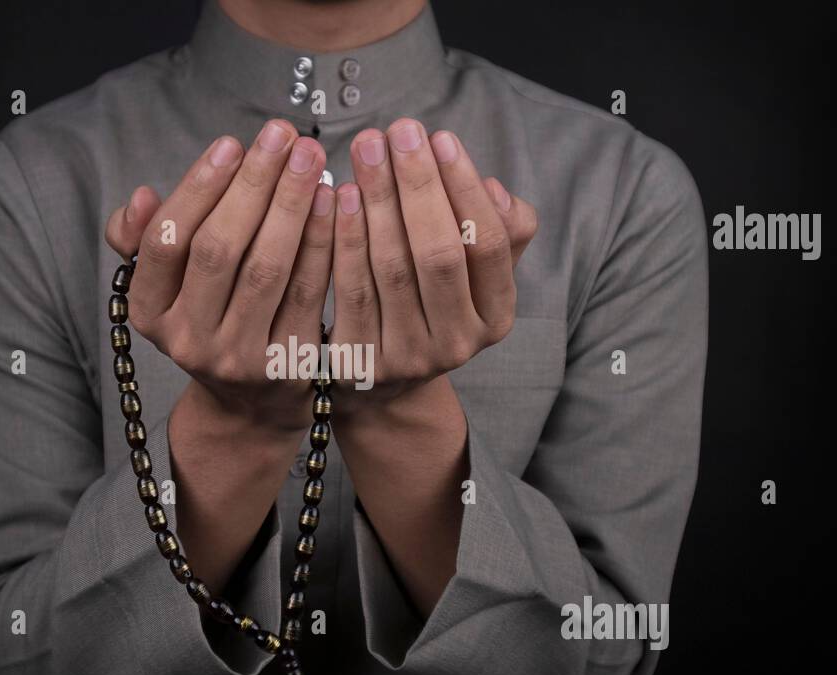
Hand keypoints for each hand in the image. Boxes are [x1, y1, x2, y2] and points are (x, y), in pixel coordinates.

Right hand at [104, 119, 335, 432]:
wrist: (253, 401)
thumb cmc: (213, 314)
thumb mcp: (168, 285)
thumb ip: (146, 239)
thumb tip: (141, 198)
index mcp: (150, 312)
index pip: (166, 241)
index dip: (198, 189)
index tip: (232, 143)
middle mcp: (188, 340)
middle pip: (219, 250)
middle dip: (252, 185)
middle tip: (282, 135)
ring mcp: (239, 358)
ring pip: (267, 269)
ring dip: (290, 205)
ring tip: (310, 157)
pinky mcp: (290, 366)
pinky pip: (308, 292)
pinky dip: (322, 242)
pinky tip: (334, 201)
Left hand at [328, 118, 537, 409]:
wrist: (383, 383)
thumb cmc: (430, 301)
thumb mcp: (474, 274)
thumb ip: (497, 231)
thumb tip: (494, 191)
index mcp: (496, 317)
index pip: (491, 245)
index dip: (466, 189)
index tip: (441, 137)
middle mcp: (458, 344)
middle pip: (440, 254)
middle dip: (418, 185)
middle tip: (400, 129)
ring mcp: (407, 358)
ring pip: (392, 268)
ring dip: (379, 200)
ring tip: (368, 148)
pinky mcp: (358, 363)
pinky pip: (350, 288)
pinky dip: (345, 237)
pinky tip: (339, 194)